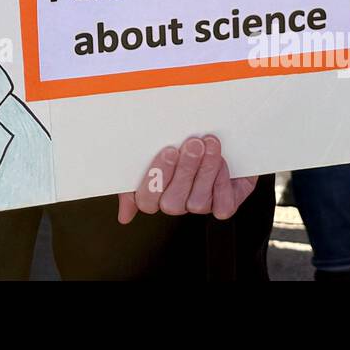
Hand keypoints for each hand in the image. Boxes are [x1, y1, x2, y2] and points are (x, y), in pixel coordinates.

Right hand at [116, 135, 257, 223]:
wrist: (221, 133)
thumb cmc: (182, 138)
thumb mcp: (153, 148)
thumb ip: (134, 176)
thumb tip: (124, 217)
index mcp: (155, 191)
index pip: (146, 200)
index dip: (156, 180)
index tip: (168, 151)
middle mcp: (177, 202)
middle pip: (172, 202)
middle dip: (184, 171)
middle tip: (192, 144)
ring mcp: (200, 204)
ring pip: (198, 202)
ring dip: (206, 170)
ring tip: (210, 143)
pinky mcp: (225, 203)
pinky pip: (223, 206)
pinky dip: (223, 183)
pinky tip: (222, 161)